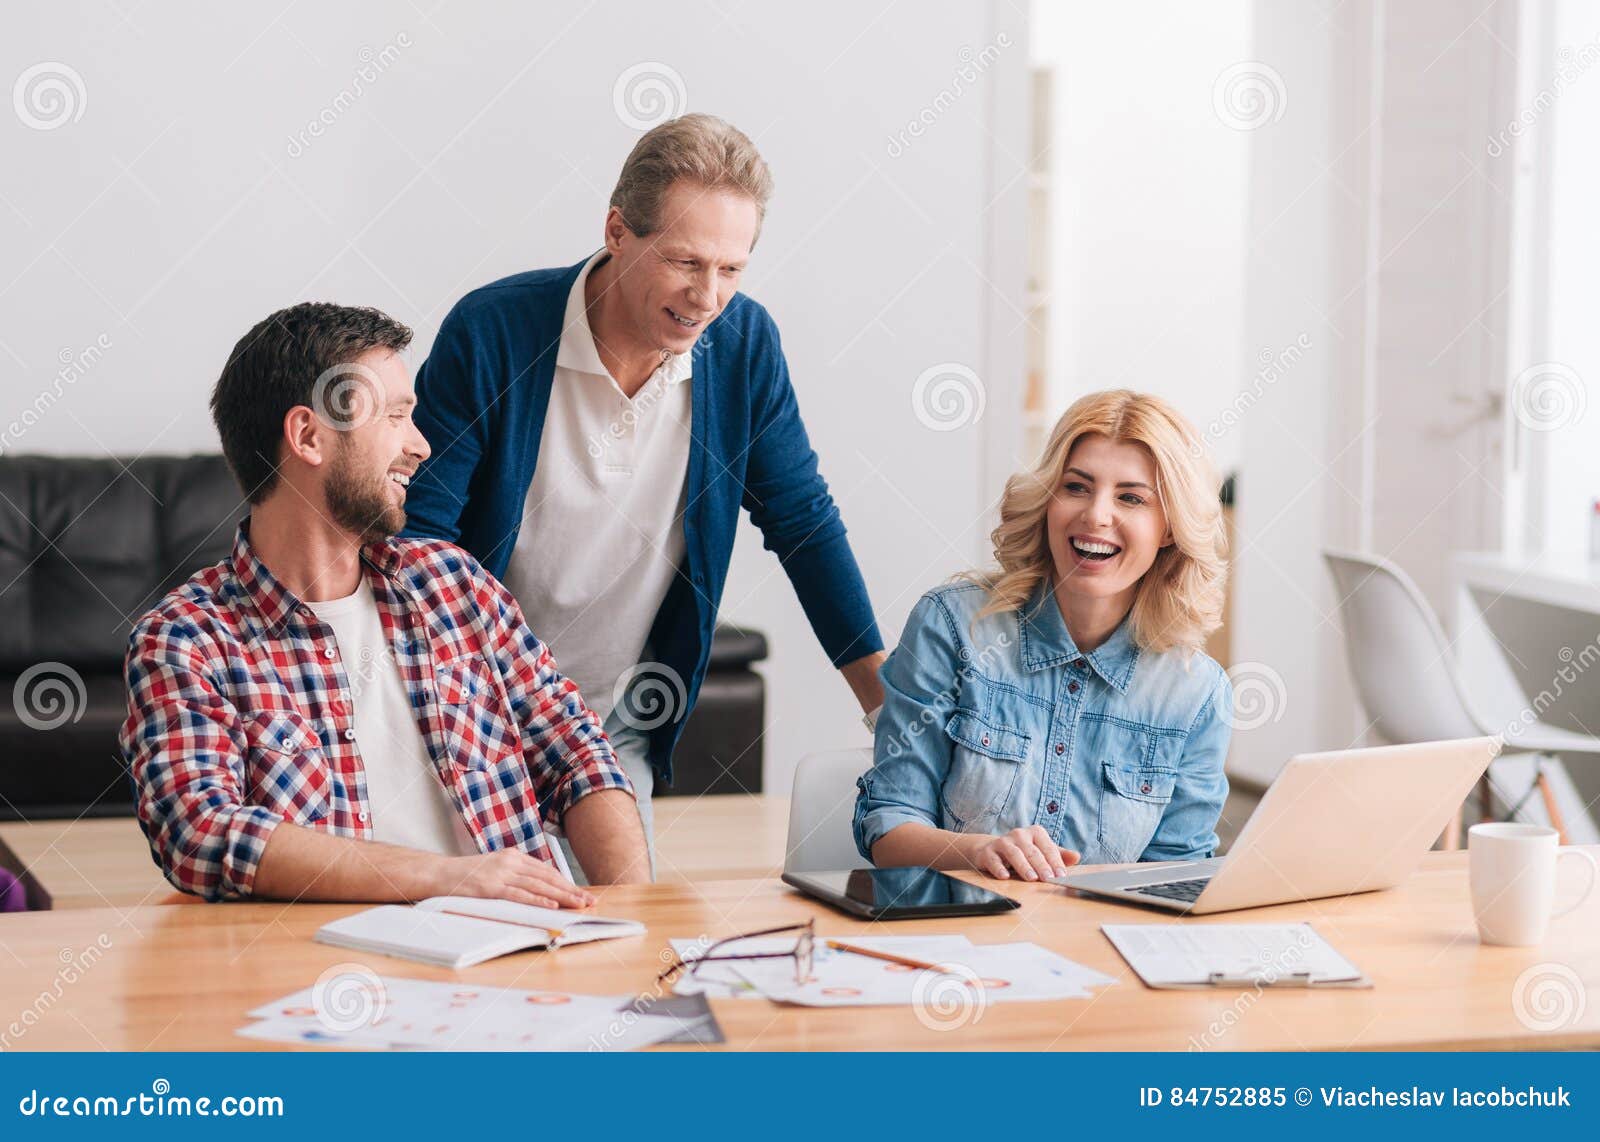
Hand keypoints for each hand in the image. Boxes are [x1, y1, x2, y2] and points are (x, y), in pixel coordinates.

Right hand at [429, 849, 594, 908]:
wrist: (437, 873)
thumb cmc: (465, 875)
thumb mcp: (494, 870)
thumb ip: (514, 876)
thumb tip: (536, 890)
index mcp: (513, 856)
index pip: (546, 871)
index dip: (566, 882)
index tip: (581, 893)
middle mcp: (511, 861)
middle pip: (547, 877)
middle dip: (571, 890)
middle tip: (589, 901)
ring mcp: (501, 873)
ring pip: (538, 886)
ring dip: (562, 896)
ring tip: (578, 904)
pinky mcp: (491, 887)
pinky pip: (519, 895)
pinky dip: (537, 900)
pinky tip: (552, 905)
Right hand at [969, 827, 1079, 880]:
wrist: (993, 850)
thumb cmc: (1024, 852)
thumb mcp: (1042, 851)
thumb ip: (1059, 855)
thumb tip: (1076, 857)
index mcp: (1036, 833)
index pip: (1048, 848)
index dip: (1056, 862)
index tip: (1061, 876)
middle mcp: (1019, 834)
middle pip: (1033, 851)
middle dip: (1042, 866)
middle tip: (1049, 879)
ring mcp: (1003, 842)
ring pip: (1014, 854)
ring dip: (1023, 866)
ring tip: (1031, 878)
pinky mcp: (988, 852)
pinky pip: (994, 860)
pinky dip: (999, 868)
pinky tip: (1005, 876)